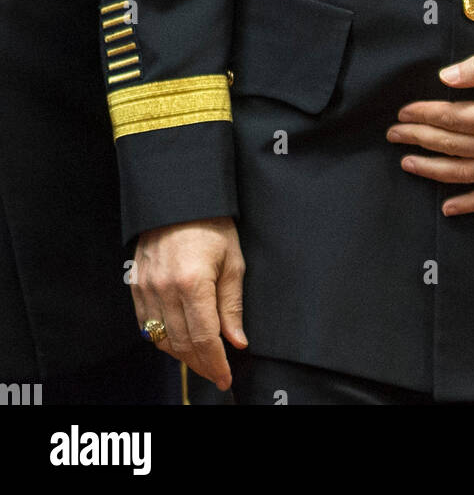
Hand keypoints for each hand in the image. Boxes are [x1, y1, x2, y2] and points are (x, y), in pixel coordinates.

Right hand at [131, 217, 246, 389]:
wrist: (180, 198)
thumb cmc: (211, 225)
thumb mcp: (232, 261)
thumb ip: (232, 306)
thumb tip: (237, 341)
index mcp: (193, 282)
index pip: (204, 338)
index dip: (215, 362)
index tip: (225, 376)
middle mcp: (165, 289)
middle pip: (182, 343)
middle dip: (201, 363)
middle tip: (216, 372)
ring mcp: (146, 287)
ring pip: (161, 339)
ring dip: (181, 354)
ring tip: (200, 359)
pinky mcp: (135, 284)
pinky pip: (145, 324)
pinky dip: (161, 338)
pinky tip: (177, 340)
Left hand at [387, 46, 473, 215]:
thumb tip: (445, 78)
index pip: (454, 118)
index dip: (426, 114)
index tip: (404, 112)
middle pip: (455, 144)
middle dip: (420, 138)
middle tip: (394, 134)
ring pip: (467, 173)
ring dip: (434, 169)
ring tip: (408, 163)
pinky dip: (472, 204)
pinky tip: (449, 207)